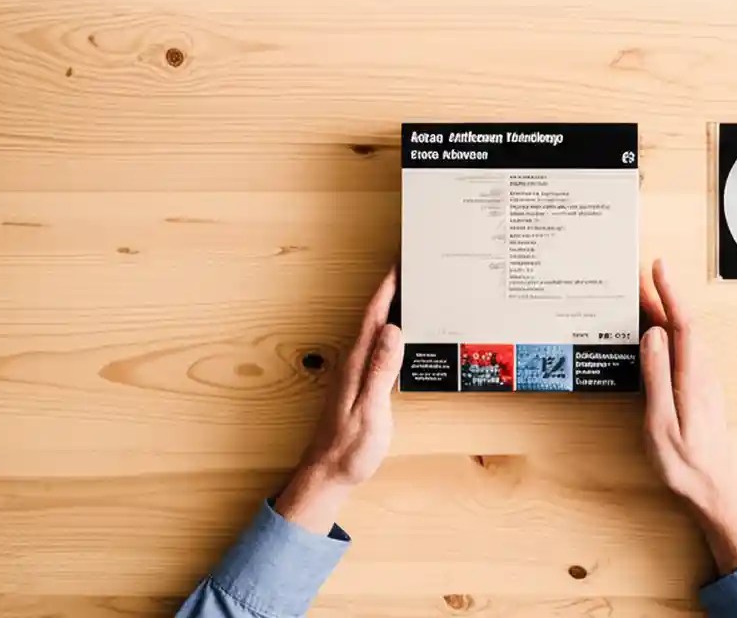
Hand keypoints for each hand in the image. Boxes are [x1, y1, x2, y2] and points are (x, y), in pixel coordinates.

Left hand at [274, 268, 402, 533]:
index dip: (386, 289)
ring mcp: (355, 373)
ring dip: (389, 310)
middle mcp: (353, 363)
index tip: (399, 263)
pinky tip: (398, 334)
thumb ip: (382, 370)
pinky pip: (376, 349)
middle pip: (373, 318)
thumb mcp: (371, 410)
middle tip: (409, 268)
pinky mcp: (359, 384)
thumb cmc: (349, 448)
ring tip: (408, 292)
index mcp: (357, 364)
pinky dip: (389, 333)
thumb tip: (392, 329)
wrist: (327, 473)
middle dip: (390, 291)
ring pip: (374, 332)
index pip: (374, 317)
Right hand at [640, 259, 736, 572]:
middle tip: (639, 278)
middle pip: (684, 324)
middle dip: (663, 297)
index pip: (683, 322)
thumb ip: (656, 376)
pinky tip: (657, 338)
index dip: (670, 292)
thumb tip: (653, 335)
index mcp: (692, 377)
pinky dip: (671, 334)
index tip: (657, 267)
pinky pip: (686, 351)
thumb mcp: (661, 422)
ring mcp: (705, 382)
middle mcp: (703, 374)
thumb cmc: (684, 463)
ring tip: (644, 301)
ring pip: (686, 337)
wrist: (714, 491)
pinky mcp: (702, 391)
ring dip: (667, 315)